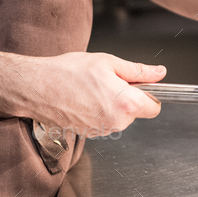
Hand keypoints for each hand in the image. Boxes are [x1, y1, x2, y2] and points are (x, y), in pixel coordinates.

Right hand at [22, 52, 165, 137]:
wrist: (38, 88)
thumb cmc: (69, 72)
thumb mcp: (109, 62)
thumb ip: (138, 70)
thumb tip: (159, 73)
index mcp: (125, 103)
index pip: (155, 107)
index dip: (150, 93)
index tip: (142, 83)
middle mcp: (116, 122)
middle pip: (136, 111)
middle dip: (128, 95)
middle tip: (109, 78)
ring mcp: (102, 130)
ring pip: (119, 116)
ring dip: (113, 102)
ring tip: (93, 86)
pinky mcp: (89, 134)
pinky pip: (104, 120)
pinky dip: (99, 109)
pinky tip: (84, 97)